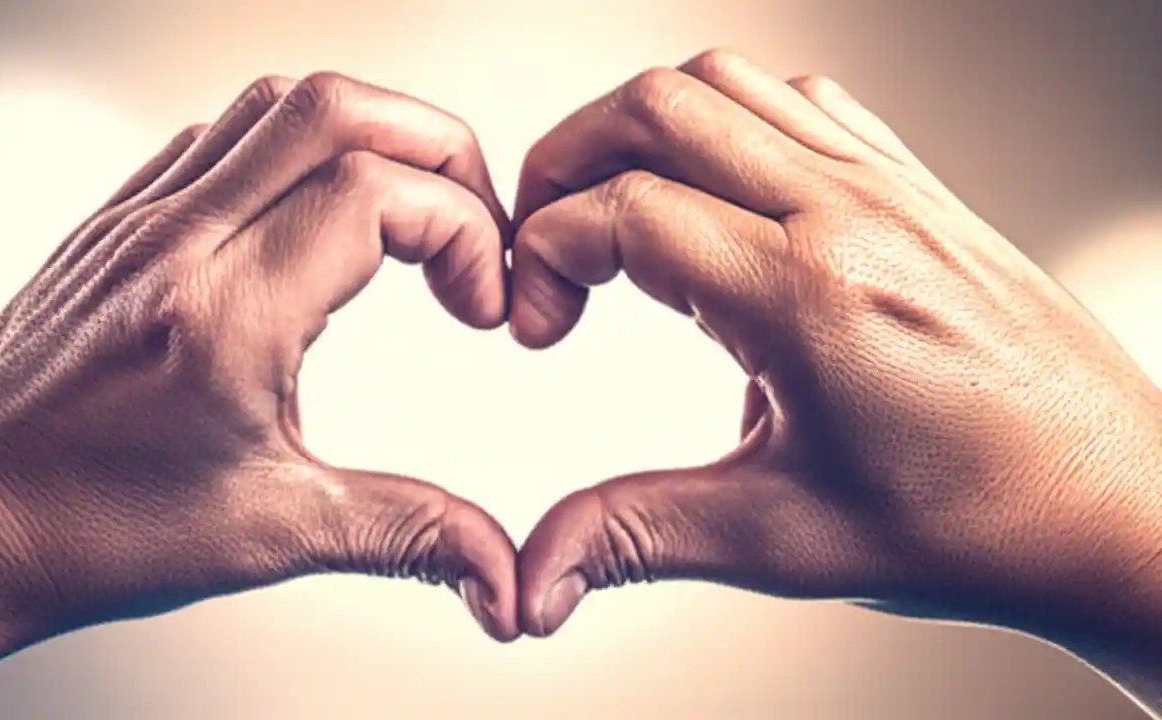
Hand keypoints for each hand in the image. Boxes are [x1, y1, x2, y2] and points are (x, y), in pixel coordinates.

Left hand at [0, 72, 518, 715]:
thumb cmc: (93, 532)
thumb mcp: (272, 533)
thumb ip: (406, 532)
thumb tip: (499, 573)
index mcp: (223, 318)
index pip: (374, 194)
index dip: (464, 232)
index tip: (480, 304)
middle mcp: (174, 245)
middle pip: (334, 111)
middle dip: (439, 150)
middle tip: (473, 223)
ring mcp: (136, 223)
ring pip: (274, 104)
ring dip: (369, 134)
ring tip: (409, 208)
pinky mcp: (114, 223)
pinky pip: (218, 137)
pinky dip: (296, 148)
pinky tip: (318, 215)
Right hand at [510, 48, 1161, 667]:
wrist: (1118, 509)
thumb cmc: (977, 525)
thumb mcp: (784, 536)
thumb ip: (637, 533)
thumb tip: (538, 576)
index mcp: (807, 293)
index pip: (624, 213)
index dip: (544, 255)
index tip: (533, 320)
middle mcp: (850, 212)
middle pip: (659, 110)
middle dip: (567, 161)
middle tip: (542, 238)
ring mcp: (893, 189)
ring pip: (730, 85)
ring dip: (643, 128)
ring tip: (613, 206)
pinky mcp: (921, 191)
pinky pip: (806, 103)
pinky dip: (730, 122)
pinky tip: (718, 195)